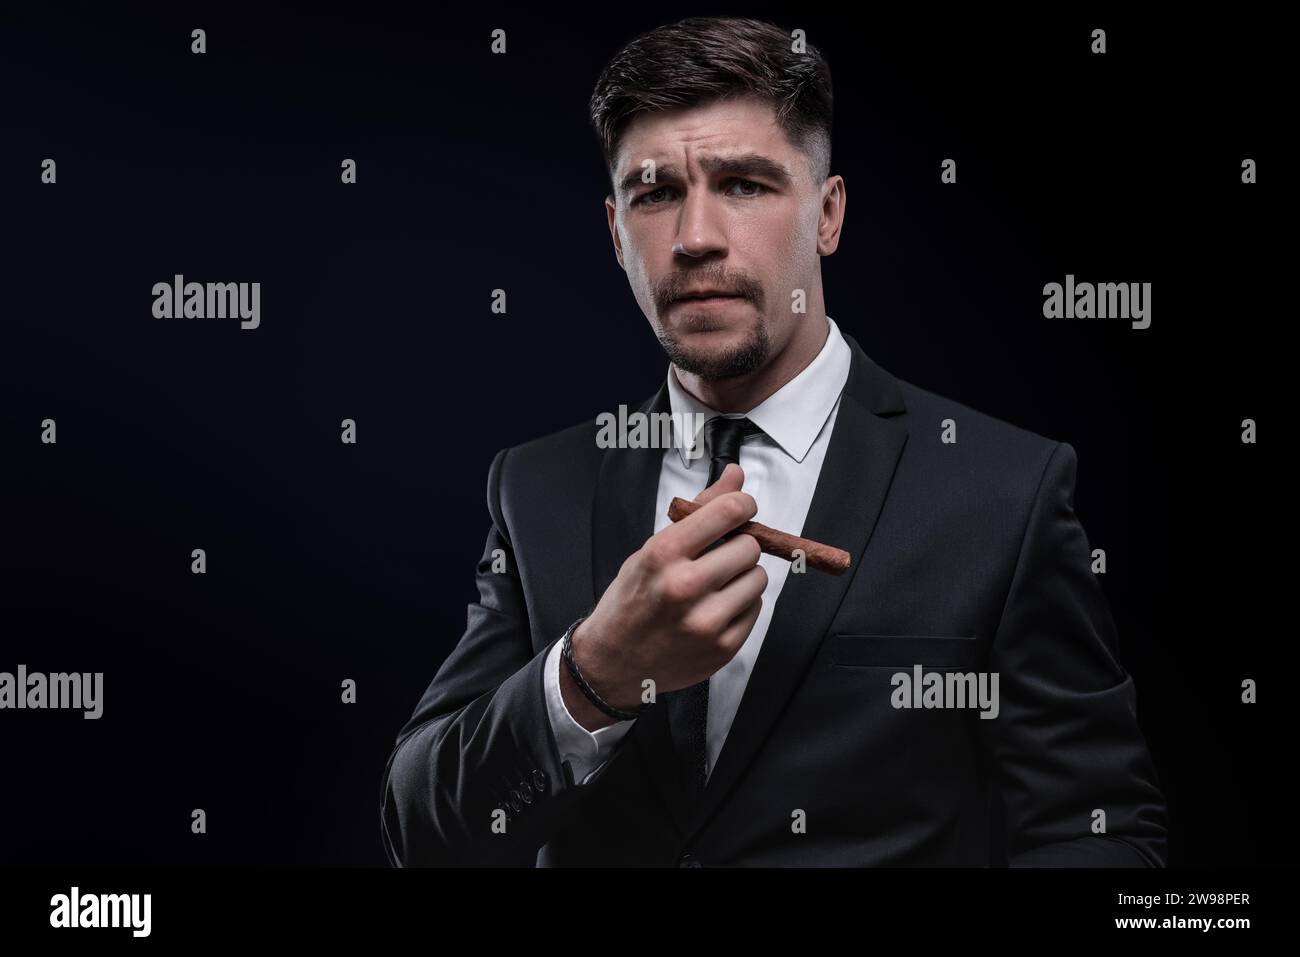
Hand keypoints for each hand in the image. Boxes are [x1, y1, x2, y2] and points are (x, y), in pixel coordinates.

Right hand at [565, 464, 765, 725]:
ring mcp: (706, 621)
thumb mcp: (652, 550)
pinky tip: (715, 610)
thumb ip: (698, 512)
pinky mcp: (723, 648)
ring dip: (743, 577)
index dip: (742, 506)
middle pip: (749, 547)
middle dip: (739, 546)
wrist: (612, 663)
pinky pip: (756, 609)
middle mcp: (685, 586)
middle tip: (719, 558)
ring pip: (758, 578)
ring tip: (716, 586)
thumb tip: (735, 476)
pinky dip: (742, 605)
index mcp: (663, 554)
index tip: (741, 510)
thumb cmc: (630, 602)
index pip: (727, 512)